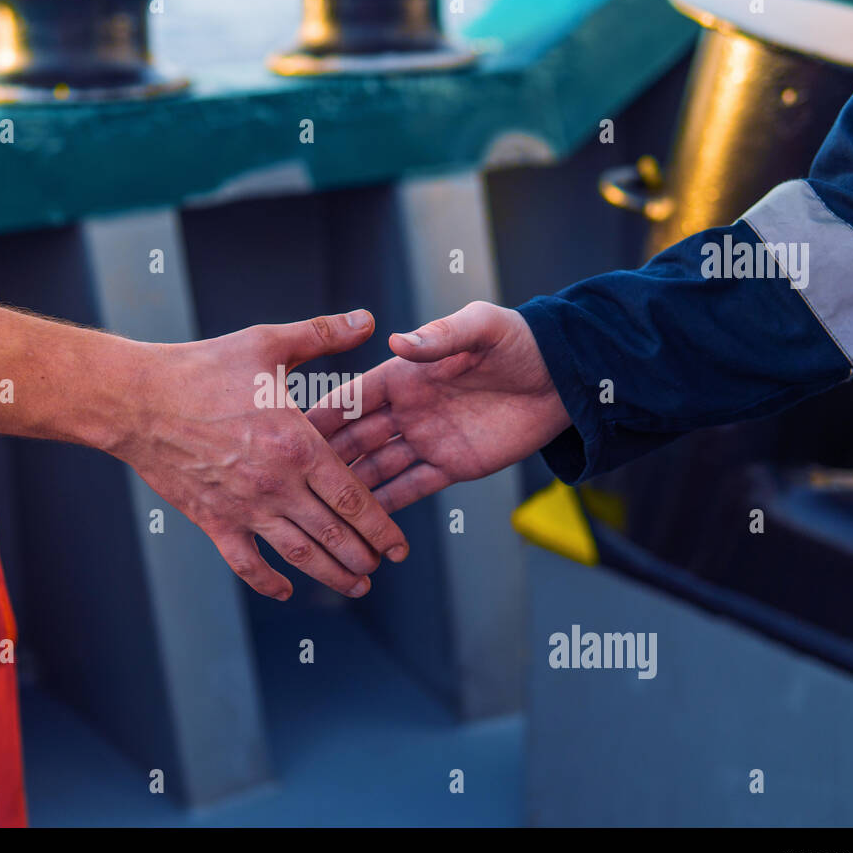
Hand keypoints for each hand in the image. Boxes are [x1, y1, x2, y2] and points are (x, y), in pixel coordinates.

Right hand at [117, 310, 409, 600]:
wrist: (137, 400)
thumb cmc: (203, 368)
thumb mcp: (268, 344)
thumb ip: (324, 335)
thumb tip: (368, 318)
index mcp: (298, 445)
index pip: (354, 498)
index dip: (382, 527)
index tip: (399, 546)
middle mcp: (277, 485)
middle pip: (334, 535)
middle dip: (363, 557)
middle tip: (379, 567)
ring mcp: (244, 508)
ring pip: (299, 555)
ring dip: (330, 575)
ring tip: (353, 585)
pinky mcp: (212, 520)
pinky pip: (246, 562)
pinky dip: (268, 582)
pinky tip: (284, 590)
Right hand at [307, 302, 570, 512]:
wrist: (563, 377)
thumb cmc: (520, 342)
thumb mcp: (482, 328)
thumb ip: (441, 335)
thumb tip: (398, 341)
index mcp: (405, 374)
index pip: (353, 398)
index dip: (323, 416)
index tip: (290, 433)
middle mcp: (407, 410)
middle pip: (356, 439)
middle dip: (327, 461)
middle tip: (292, 485)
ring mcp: (426, 440)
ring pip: (379, 469)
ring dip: (352, 490)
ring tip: (321, 512)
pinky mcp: (450, 465)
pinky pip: (413, 488)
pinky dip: (390, 506)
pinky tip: (363, 525)